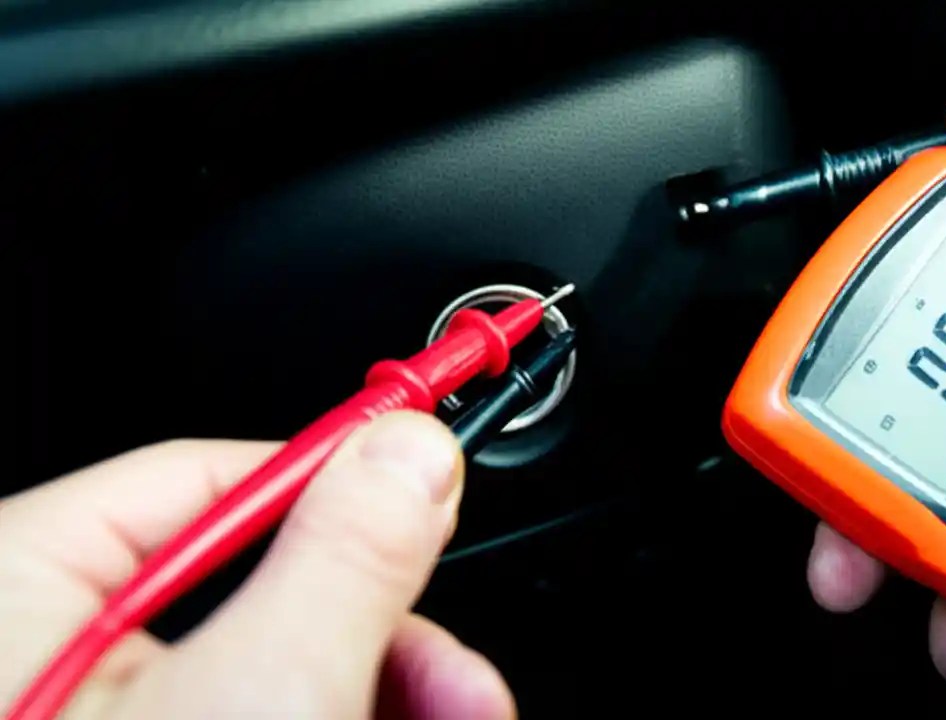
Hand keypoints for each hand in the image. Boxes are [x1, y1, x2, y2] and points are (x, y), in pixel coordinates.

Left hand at [0, 411, 515, 718]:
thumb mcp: (263, 696)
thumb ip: (344, 558)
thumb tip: (410, 452)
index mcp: (15, 587)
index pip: (207, 474)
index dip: (339, 475)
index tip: (430, 475)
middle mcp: (42, 648)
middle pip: (258, 584)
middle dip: (385, 630)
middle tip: (455, 676)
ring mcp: (89, 715)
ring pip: (270, 663)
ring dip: (385, 686)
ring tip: (450, 717)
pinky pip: (253, 712)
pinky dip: (342, 716)